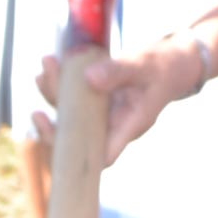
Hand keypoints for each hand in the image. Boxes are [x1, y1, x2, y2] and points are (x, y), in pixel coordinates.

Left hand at [38, 36, 198, 168]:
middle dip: (56, 111)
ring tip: (47, 65)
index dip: (77, 156)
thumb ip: (119, 72)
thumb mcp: (144, 66)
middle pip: (77, 134)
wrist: (175, 61)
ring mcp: (103, 113)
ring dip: (54, 92)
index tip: (56, 135)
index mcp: (128, 127)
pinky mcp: (98, 98)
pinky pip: (74, 97)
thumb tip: (88, 78)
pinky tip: (51, 65)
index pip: (101, 156)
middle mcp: (112, 125)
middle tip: (43, 81)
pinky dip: (61, 83)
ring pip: (71, 113)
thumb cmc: (164, 67)